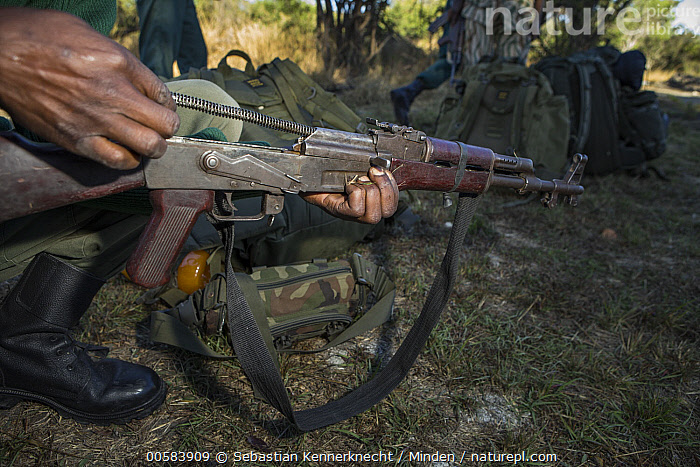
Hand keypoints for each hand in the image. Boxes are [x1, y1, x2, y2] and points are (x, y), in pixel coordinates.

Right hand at [0, 8, 178, 169]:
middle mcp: (110, 92)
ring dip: (153, 146)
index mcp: (117, 62)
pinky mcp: (76, 139)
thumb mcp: (89, 35)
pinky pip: (117, 160)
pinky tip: (124, 152)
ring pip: (148, 146)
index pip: (164, 93)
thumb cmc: (38, 37)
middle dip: (168, 128)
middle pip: (165, 124)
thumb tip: (143, 84)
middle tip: (161, 127)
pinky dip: (128, 160)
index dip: (167, 104)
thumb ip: (121, 61)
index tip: (162, 107)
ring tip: (146, 141)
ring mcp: (94, 118)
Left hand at [300, 167, 398, 223]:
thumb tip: (385, 162)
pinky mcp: (341, 213)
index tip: (382, 169)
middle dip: (384, 188)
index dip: (392, 186)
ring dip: (368, 190)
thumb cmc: (332, 176)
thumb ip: (374, 169)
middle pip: (388, 210)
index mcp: (373, 202)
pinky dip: (354, 192)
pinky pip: (357, 208)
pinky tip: (347, 187)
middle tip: (372, 172)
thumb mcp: (358, 171)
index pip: (393, 204)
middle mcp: (365, 213)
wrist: (308, 179)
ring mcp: (354, 216)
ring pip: (374, 211)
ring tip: (357, 181)